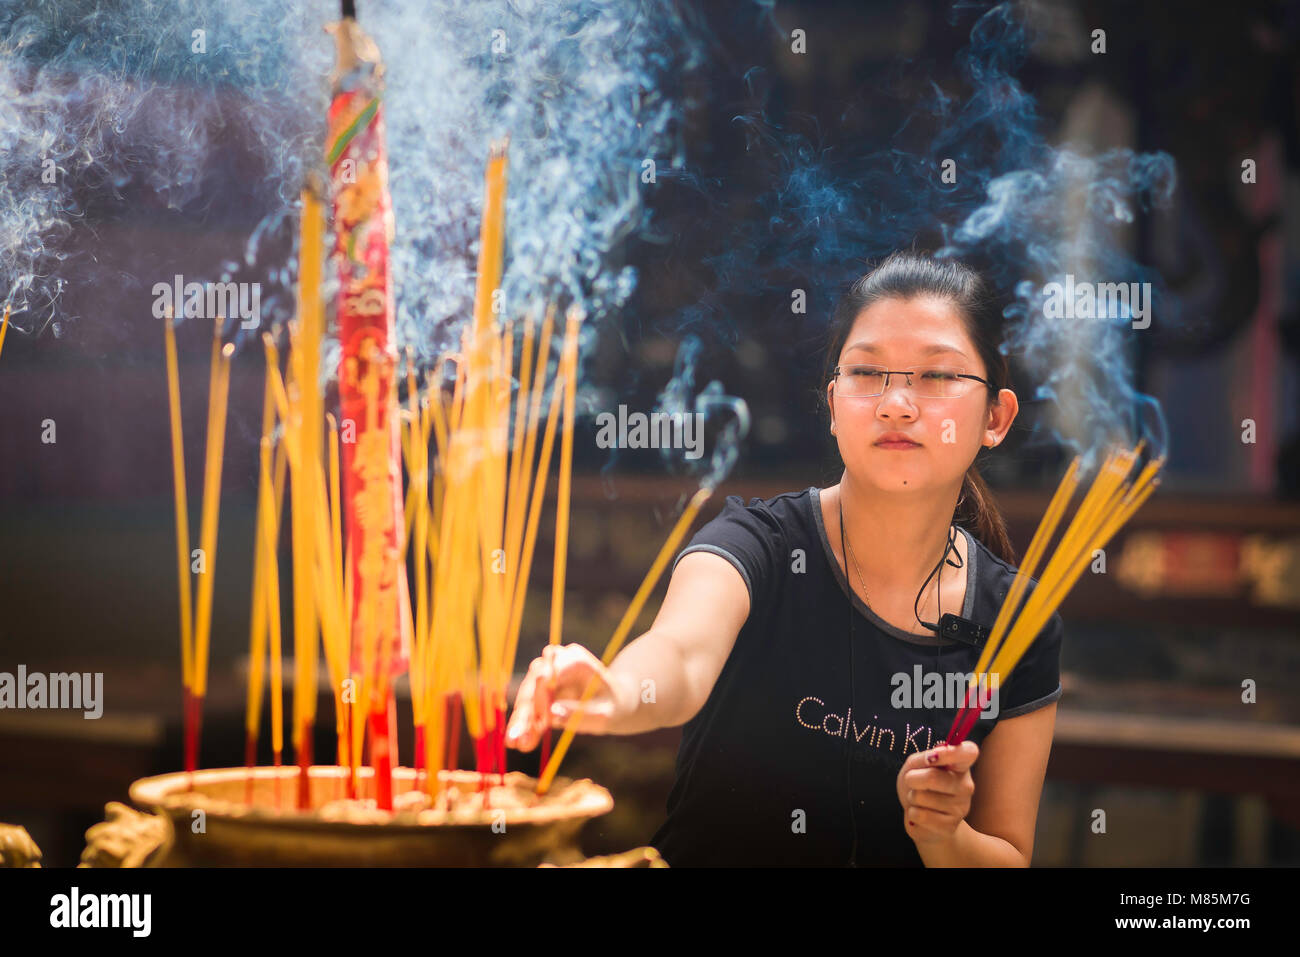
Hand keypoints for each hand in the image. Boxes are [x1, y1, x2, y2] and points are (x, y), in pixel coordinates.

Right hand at [505, 644, 621, 751]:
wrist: (613, 707)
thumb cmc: (614, 707)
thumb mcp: (605, 713)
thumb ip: (581, 713)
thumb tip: (553, 714)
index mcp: (575, 659)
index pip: (551, 671)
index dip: (544, 694)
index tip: (545, 721)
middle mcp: (557, 663)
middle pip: (533, 683)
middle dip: (526, 711)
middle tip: (518, 736)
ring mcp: (547, 677)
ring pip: (527, 696)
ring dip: (520, 720)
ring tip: (516, 743)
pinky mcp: (541, 693)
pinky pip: (528, 709)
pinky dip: (523, 726)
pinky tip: (517, 743)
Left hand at [896, 741, 978, 846]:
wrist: (922, 820)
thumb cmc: (919, 786)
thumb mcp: (915, 766)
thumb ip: (923, 758)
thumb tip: (934, 756)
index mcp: (960, 765)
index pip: (969, 752)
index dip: (951, 752)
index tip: (934, 755)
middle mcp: (966, 786)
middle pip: (933, 777)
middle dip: (912, 779)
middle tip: (912, 781)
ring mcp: (960, 808)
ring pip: (922, 797)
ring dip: (912, 797)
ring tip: (920, 801)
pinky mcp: (950, 827)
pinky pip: (919, 815)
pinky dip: (911, 813)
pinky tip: (921, 814)